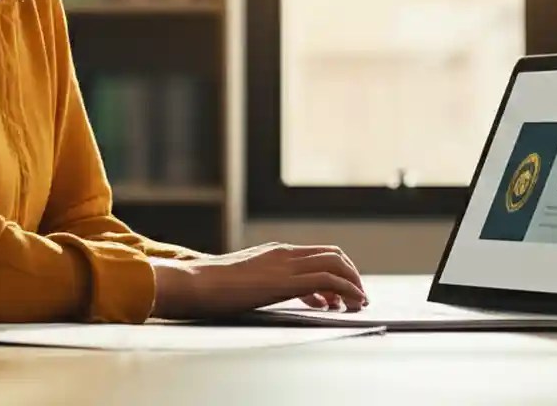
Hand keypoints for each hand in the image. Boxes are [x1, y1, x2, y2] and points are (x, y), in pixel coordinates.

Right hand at [149, 242, 367, 319]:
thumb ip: (271, 285)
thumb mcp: (248, 281)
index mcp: (277, 252)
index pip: (318, 254)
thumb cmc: (213, 287)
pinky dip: (346, 290)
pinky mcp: (286, 280)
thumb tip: (287, 297)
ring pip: (336, 264)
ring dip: (354, 283)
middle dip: (351, 275)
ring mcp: (287, 264)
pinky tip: (348, 304)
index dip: (336, 271)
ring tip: (359, 302)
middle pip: (334, 254)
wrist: (197, 283)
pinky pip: (329, 280)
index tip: (339, 294)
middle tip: (356, 296)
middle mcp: (286, 253)